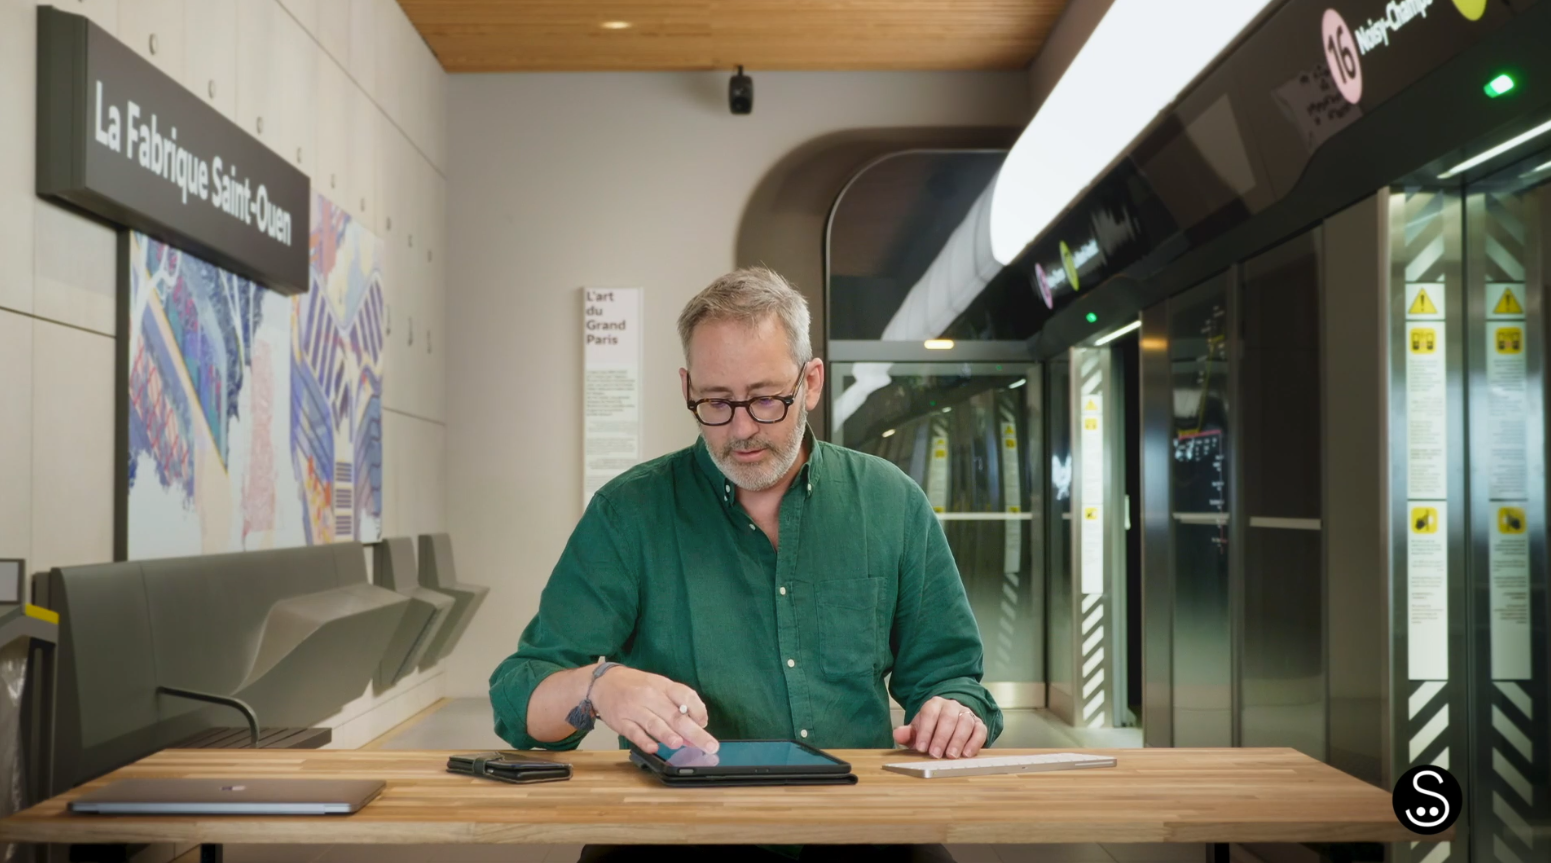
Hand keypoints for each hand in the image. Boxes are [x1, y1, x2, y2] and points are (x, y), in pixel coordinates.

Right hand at [590, 665, 719, 753]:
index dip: (698, 709)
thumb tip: (697, 726)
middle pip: (675, 715)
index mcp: (663, 686)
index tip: (704, 722)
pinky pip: (634, 732)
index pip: (685, 695)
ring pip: (654, 723)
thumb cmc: (636, 686)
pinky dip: (644, 741)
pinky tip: (653, 748)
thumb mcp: (658, 686)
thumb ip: (677, 705)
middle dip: (694, 732)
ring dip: (667, 735)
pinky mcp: (621, 722)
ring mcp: (634, 709)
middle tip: (709, 745)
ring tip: (679, 744)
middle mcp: (650, 696)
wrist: (603, 682)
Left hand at [892, 696, 985, 758]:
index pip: (929, 713)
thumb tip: (898, 734)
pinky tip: (967, 754)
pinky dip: (975, 742)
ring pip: (965, 723)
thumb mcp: (917, 730)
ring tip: (951, 756)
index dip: (925, 731)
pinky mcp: (979, 724)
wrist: (950, 723)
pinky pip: (980, 731)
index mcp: (934, 704)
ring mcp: (967, 714)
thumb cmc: (931, 729)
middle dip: (941, 737)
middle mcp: (952, 706)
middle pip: (948, 718)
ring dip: (958, 740)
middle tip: (935, 754)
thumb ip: (907, 733)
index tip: (920, 748)